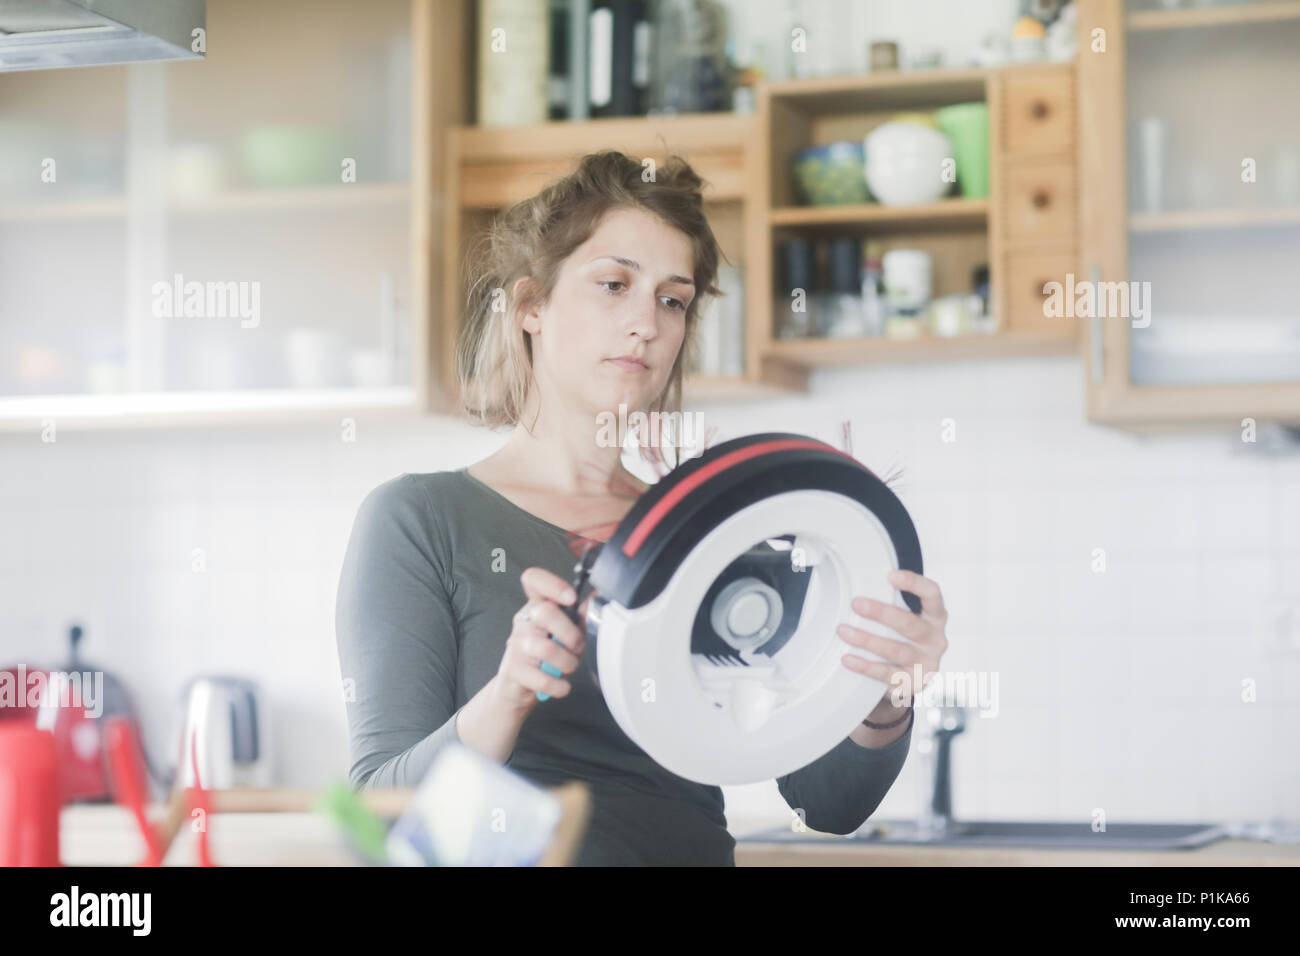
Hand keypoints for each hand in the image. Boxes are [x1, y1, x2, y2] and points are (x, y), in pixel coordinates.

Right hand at [492, 566, 591, 712]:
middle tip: (577, 646)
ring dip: (567, 662)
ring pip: (545, 648)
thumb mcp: (569, 633)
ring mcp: (516, 644)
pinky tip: (562, 685)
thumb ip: (583, 616)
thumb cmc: (548, 656)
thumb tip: (601, 596)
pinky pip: (542, 678)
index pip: (533, 579)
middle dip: (570, 634)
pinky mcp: (513, 670)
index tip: (571, 598)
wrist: (520, 687)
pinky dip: (559, 685)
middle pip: (544, 611)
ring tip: (568, 666)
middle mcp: (524, 621)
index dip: (552, 584)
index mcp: (537, 605)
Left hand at [837, 569, 948, 707]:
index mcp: (936, 617)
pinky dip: (865, 666)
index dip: (915, 584)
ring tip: (844, 631)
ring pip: (896, 650)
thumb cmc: (903, 637)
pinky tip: (848, 658)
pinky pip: (887, 674)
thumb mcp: (906, 618)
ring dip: (867, 640)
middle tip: (856, 603)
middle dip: (881, 613)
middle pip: (910, 624)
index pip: (932, 595)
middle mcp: (935, 640)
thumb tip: (856, 581)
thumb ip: (893, 602)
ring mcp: (926, 663)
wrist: (910, 677)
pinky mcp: (913, 683)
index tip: (891, 575)